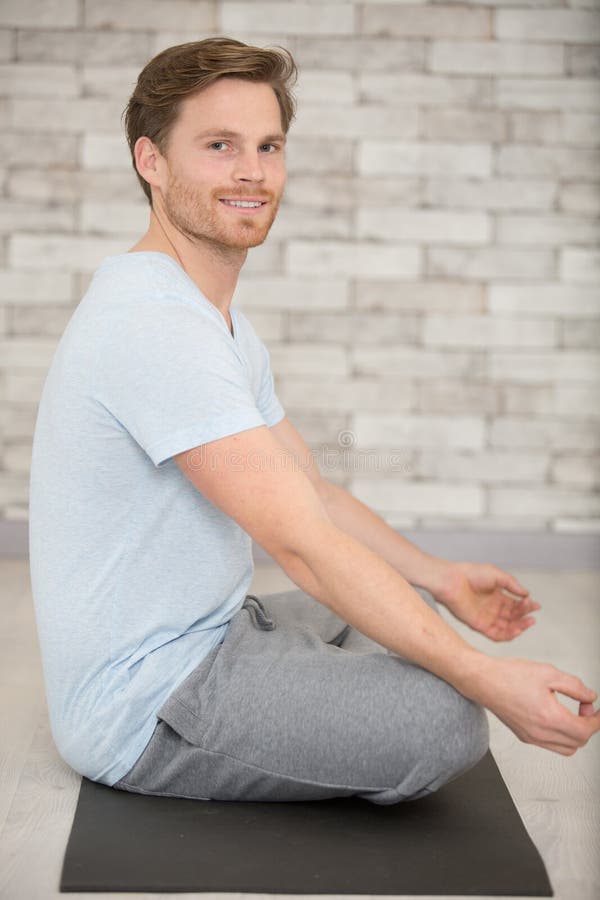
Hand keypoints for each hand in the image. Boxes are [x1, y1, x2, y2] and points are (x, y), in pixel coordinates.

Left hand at [435, 561, 540, 641]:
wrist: (453, 581)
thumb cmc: (470, 574)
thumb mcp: (497, 575)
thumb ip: (512, 584)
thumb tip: (527, 593)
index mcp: (496, 596)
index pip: (515, 604)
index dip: (526, 605)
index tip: (535, 604)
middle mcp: (492, 608)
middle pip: (513, 616)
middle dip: (525, 615)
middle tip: (532, 612)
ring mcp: (486, 617)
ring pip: (507, 627)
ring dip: (520, 626)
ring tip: (529, 622)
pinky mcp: (480, 626)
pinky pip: (497, 635)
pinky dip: (508, 635)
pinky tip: (517, 630)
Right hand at [476, 657, 599, 755]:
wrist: (483, 681)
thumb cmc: (509, 675)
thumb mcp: (548, 673)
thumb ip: (574, 686)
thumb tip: (589, 697)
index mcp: (549, 717)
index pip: (585, 731)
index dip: (596, 721)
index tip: (597, 711)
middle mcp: (540, 733)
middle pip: (578, 743)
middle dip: (587, 726)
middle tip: (585, 708)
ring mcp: (531, 737)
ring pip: (566, 748)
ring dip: (574, 734)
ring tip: (571, 714)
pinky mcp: (524, 736)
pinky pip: (550, 745)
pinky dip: (560, 736)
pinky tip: (556, 717)